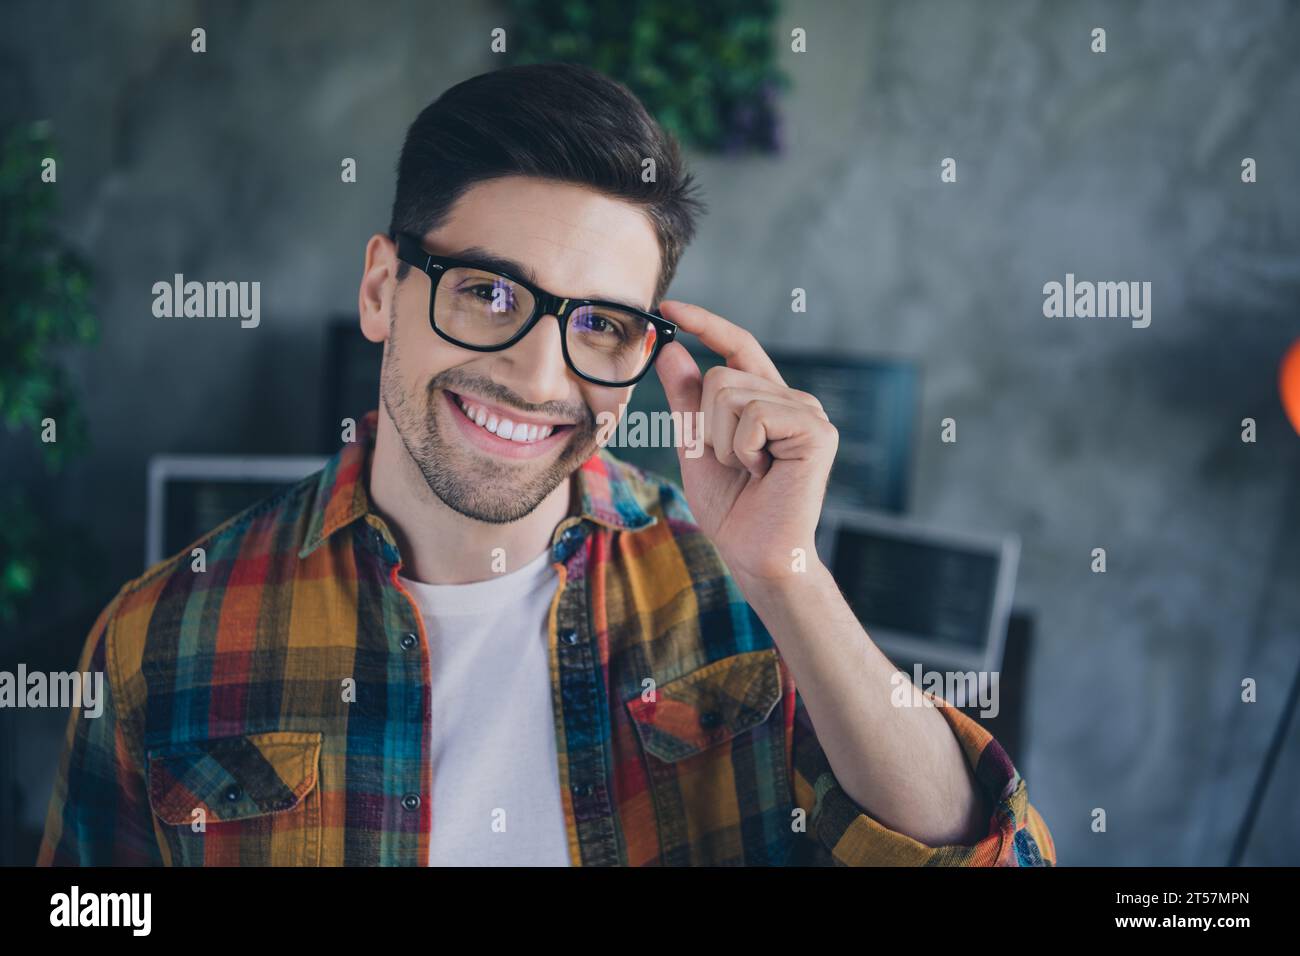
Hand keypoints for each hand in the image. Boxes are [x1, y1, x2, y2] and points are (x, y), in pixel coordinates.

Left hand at [653, 300, 838, 584]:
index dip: (705, 323)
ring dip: (721, 441)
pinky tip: (761, 473)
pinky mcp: (816, 431)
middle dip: (705, 424)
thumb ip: (686, 399)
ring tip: (748, 471)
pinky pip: (752, 415)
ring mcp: (808, 413)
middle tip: (731, 463)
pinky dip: (741, 449)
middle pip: (720, 373)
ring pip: (730, 391)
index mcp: (767, 400)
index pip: (737, 346)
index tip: (668, 307)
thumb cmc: (732, 508)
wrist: (757, 554)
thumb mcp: (696, 444)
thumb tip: (671, 349)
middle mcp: (792, 399)